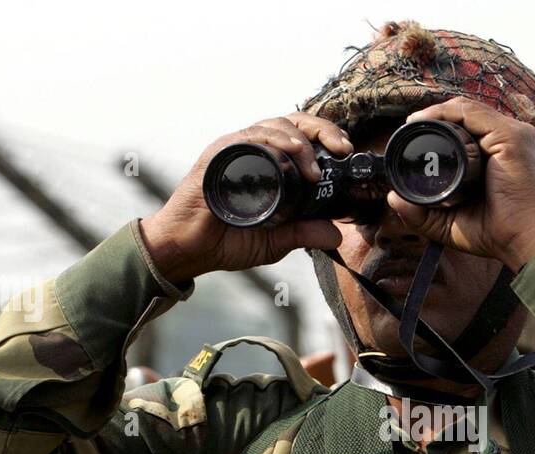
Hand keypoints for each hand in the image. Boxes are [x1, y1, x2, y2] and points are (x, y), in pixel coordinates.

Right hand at [138, 113, 351, 281]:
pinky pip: (248, 136)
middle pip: (293, 123)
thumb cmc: (225, 240)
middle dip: (322, 130)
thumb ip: (303, 235)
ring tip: (313, 166)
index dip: (325, 137)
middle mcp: (253, 150)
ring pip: (274, 126)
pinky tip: (291, 149)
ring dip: (300, 140)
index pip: (301, 137)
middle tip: (341, 149)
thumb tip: (336, 236)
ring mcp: (235, 150)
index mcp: (268, 163)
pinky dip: (273, 139)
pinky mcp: (218, 156)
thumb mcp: (275, 241)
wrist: (188, 250)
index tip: (346, 152)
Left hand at [384, 97, 534, 270]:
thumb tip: (393, 197)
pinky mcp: (511, 137)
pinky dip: (447, 113)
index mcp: (501, 152)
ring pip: (467, 109)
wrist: (519, 242)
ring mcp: (513, 134)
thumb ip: (421, 212)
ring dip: (437, 111)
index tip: (413, 133)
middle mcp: (510, 138)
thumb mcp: (449, 222)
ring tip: (413, 121)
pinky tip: (426, 120)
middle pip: (467, 114)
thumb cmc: (492, 234)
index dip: (441, 124)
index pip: (469, 125)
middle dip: (436, 115)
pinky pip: (473, 113)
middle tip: (409, 126)